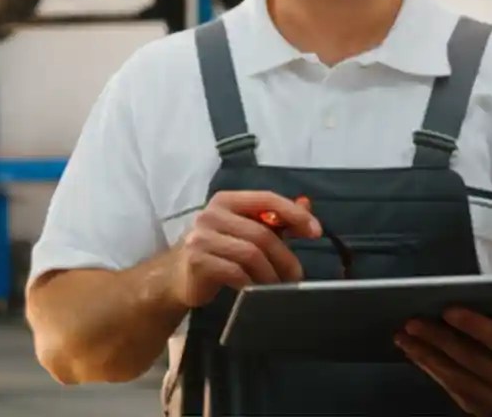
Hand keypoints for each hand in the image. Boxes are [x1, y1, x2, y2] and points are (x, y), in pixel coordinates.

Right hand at [170, 191, 321, 308]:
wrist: (175, 277)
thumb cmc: (216, 250)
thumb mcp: (244, 230)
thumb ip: (274, 217)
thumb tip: (306, 203)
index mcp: (226, 200)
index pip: (266, 199)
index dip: (295, 213)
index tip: (315, 232)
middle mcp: (211, 214)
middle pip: (261, 233)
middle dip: (285, 257)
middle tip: (296, 277)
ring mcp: (201, 237)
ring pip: (251, 254)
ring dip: (271, 274)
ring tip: (278, 287)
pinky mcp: (198, 260)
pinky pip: (235, 272)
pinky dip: (252, 284)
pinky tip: (255, 291)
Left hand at [395, 261, 491, 415]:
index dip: (474, 326)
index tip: (446, 309)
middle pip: (473, 360)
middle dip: (439, 340)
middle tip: (412, 321)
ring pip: (459, 378)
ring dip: (427, 356)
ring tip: (403, 336)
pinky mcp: (484, 410)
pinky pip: (453, 390)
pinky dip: (431, 370)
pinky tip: (414, 352)